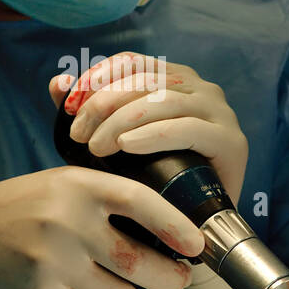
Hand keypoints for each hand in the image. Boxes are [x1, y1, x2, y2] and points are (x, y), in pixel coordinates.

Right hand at [0, 167, 203, 288]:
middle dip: (169, 277)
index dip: (175, 226)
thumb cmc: (33, 206)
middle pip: (137, 262)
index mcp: (81, 186)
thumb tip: (171, 230)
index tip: (197, 245)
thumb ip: (110, 199)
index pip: (140, 202)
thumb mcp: (69, 184)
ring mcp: (54, 261)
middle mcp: (69, 222)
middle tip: (180, 279)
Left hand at [48, 52, 248, 202]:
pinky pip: (188, 129)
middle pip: (145, 81)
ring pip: (164, 100)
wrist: (191, 226)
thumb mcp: (113, 141)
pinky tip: (128, 146)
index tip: (68, 106)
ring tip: (96, 146)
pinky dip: (154, 134)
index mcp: (176, 78)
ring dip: (122, 121)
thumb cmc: (151, 179)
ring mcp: (219, 112)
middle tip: (78, 135)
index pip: (132, 62)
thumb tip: (56, 83)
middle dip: (103, 104)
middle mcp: (201, 88)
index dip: (97, 77)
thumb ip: (86, 110)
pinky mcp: (231, 141)